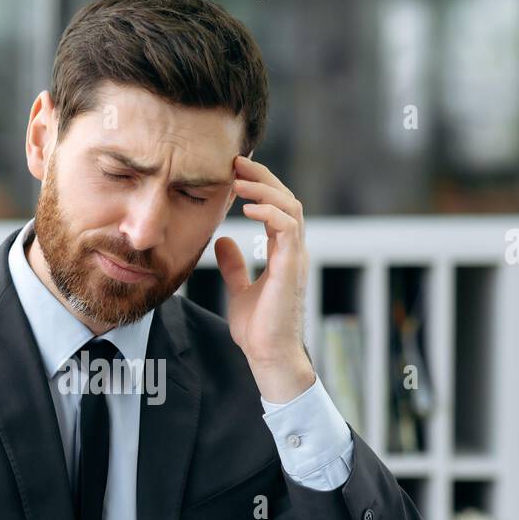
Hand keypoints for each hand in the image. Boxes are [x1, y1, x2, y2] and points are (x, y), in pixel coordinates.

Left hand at [215, 154, 314, 402]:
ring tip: (239, 180)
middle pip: (287, 199)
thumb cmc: (259, 330)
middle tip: (236, 163)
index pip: (278, 208)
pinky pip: (288, 229)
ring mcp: (296, 258)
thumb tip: (223, 240)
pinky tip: (246, 208)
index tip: (235, 173)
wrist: (269, 356)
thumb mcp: (240, 290)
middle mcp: (294, 251)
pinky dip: (269, 213)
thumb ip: (234, 265)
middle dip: (262, 178)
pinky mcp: (291, 269)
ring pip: (291, 208)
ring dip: (265, 190)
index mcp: (284, 253)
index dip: (259, 187)